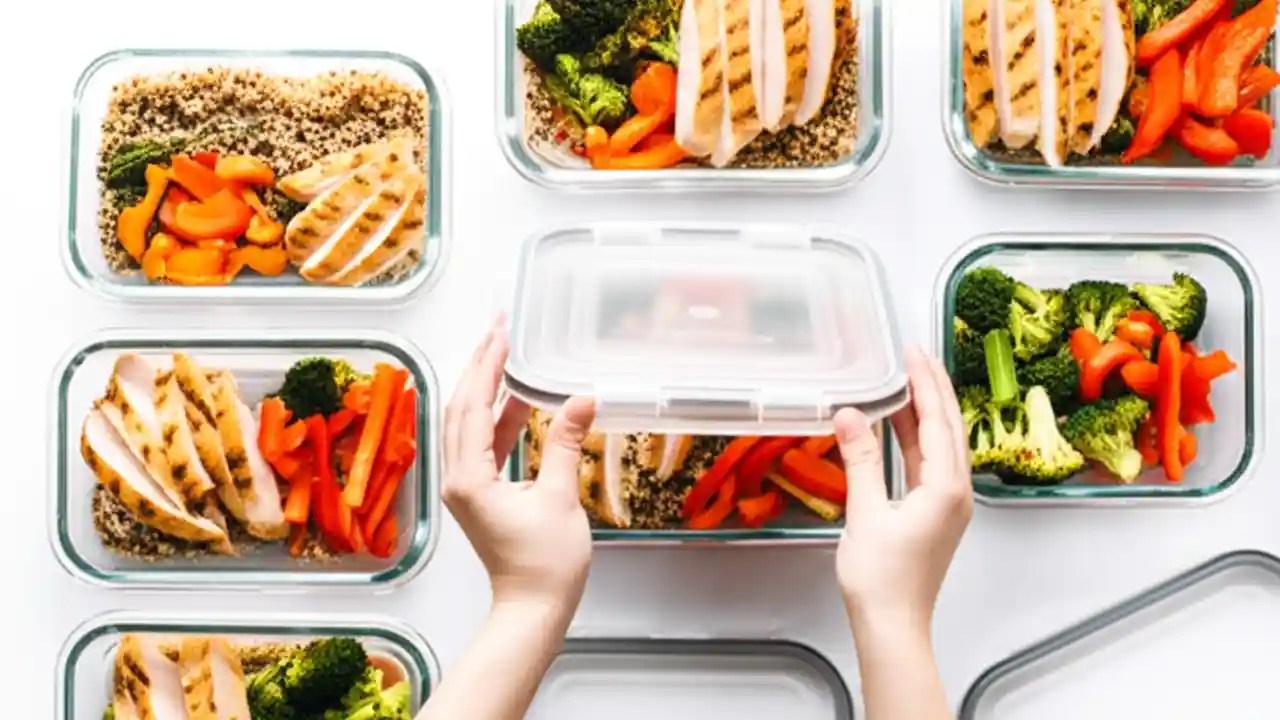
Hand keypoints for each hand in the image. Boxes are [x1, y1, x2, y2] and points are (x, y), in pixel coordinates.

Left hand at [443, 318, 596, 609]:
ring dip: (487, 388)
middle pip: (460, 408)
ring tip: (507, 354)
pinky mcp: (480, 493)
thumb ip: (565, 443)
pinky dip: (498, 417)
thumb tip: (581, 399)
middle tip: (499, 331)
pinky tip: (519, 398)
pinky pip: (482, 443)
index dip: (487, 366)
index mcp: (469, 478)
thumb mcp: (560, 498)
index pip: (473, 406)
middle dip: (479, 367)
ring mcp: (467, 486)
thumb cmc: (544, 566)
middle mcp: (459, 479)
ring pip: (468, 423)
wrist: (533, 608)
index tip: (501, 333)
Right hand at [834, 347, 972, 634]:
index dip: (925, 382)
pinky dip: (917, 437)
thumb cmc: (882, 582)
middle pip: (949, 427)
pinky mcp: (935, 514)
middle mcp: (956, 492)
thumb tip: (851, 414)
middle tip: (915, 355)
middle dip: (932, 388)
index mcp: (946, 488)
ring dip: (925, 411)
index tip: (913, 352)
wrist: (892, 626)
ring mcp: (948, 504)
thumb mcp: (865, 513)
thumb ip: (860, 459)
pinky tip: (900, 426)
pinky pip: (931, 462)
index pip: (939, 421)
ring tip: (907, 380)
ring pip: (941, 444)